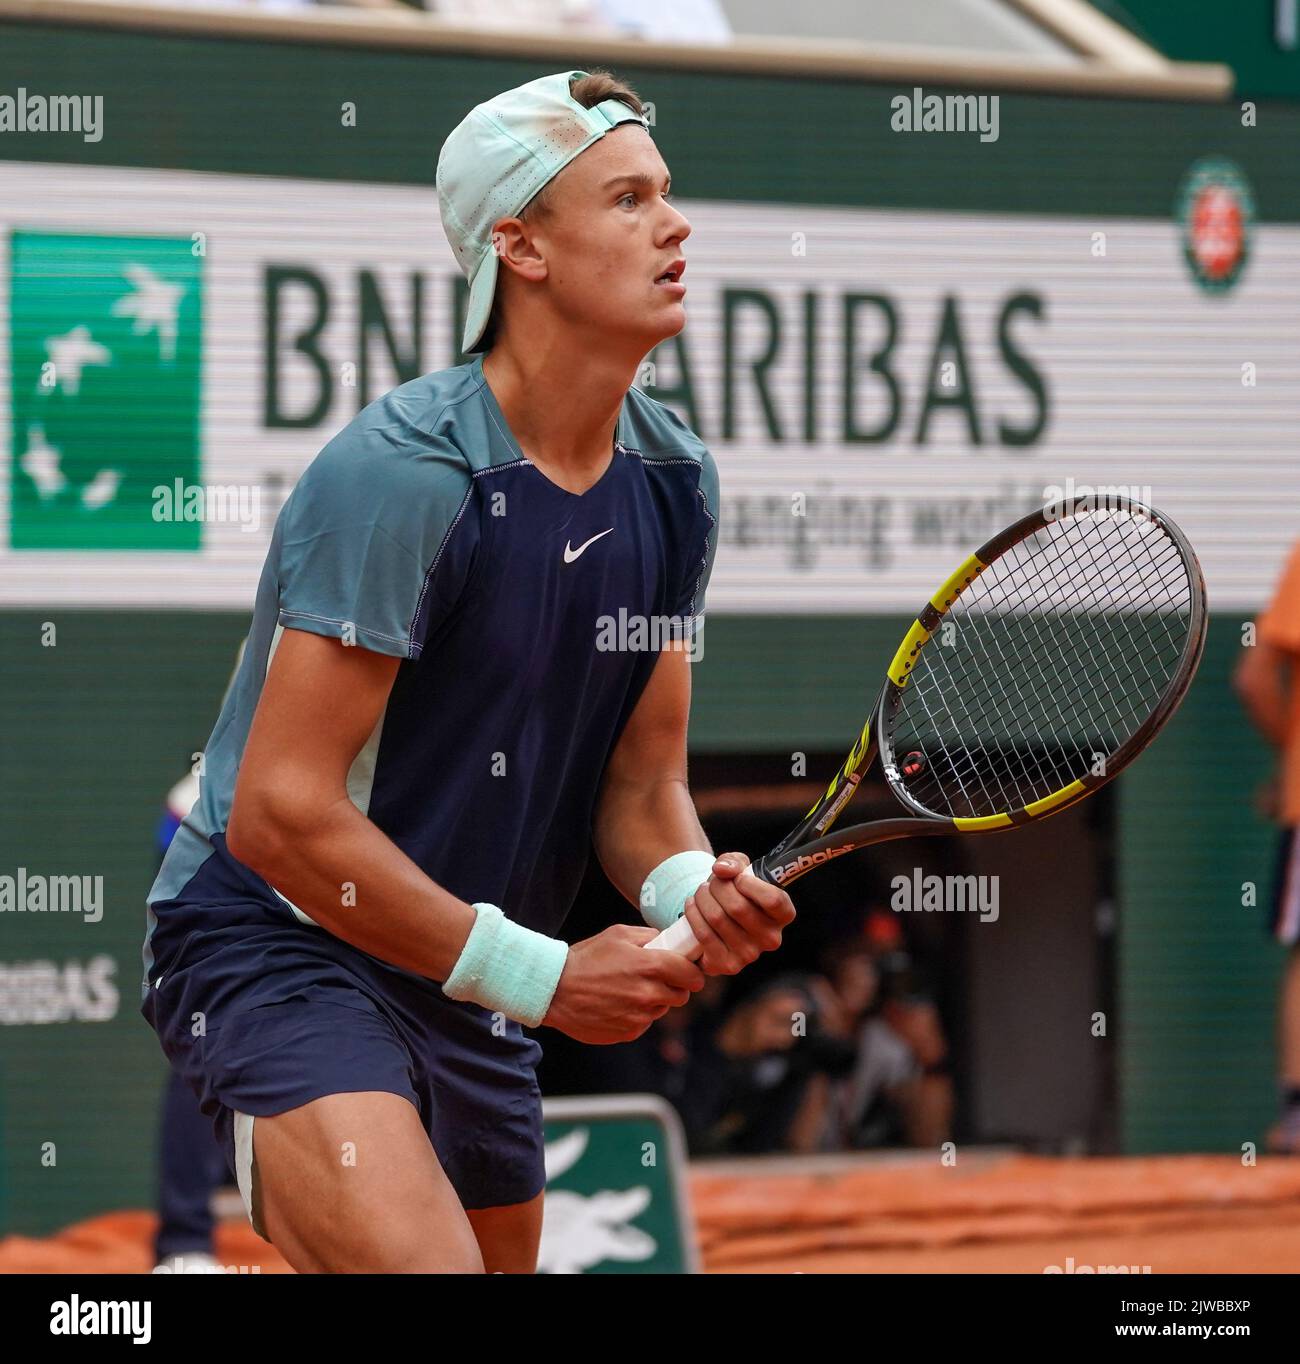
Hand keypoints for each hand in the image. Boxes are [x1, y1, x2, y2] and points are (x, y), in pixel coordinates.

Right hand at [542, 923, 705, 1044]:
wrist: (554, 990)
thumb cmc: (586, 958)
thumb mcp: (618, 935)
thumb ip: (649, 936)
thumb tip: (669, 941)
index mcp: (650, 965)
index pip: (691, 974)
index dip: (692, 972)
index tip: (689, 971)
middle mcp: (648, 993)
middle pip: (682, 995)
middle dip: (675, 986)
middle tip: (658, 979)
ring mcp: (639, 1016)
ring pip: (662, 1009)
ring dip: (655, 1001)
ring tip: (630, 990)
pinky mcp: (628, 1033)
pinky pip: (645, 1023)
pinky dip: (638, 1015)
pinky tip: (618, 1004)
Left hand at [680, 852, 795, 976]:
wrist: (719, 916)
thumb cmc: (735, 889)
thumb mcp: (739, 869)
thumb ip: (733, 862)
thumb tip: (721, 869)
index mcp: (783, 914)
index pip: (773, 900)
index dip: (751, 884)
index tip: (738, 878)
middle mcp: (771, 938)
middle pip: (738, 907)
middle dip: (718, 887)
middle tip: (712, 882)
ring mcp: (749, 955)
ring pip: (717, 918)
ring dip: (702, 898)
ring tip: (701, 892)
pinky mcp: (727, 965)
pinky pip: (704, 934)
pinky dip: (693, 914)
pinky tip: (692, 905)